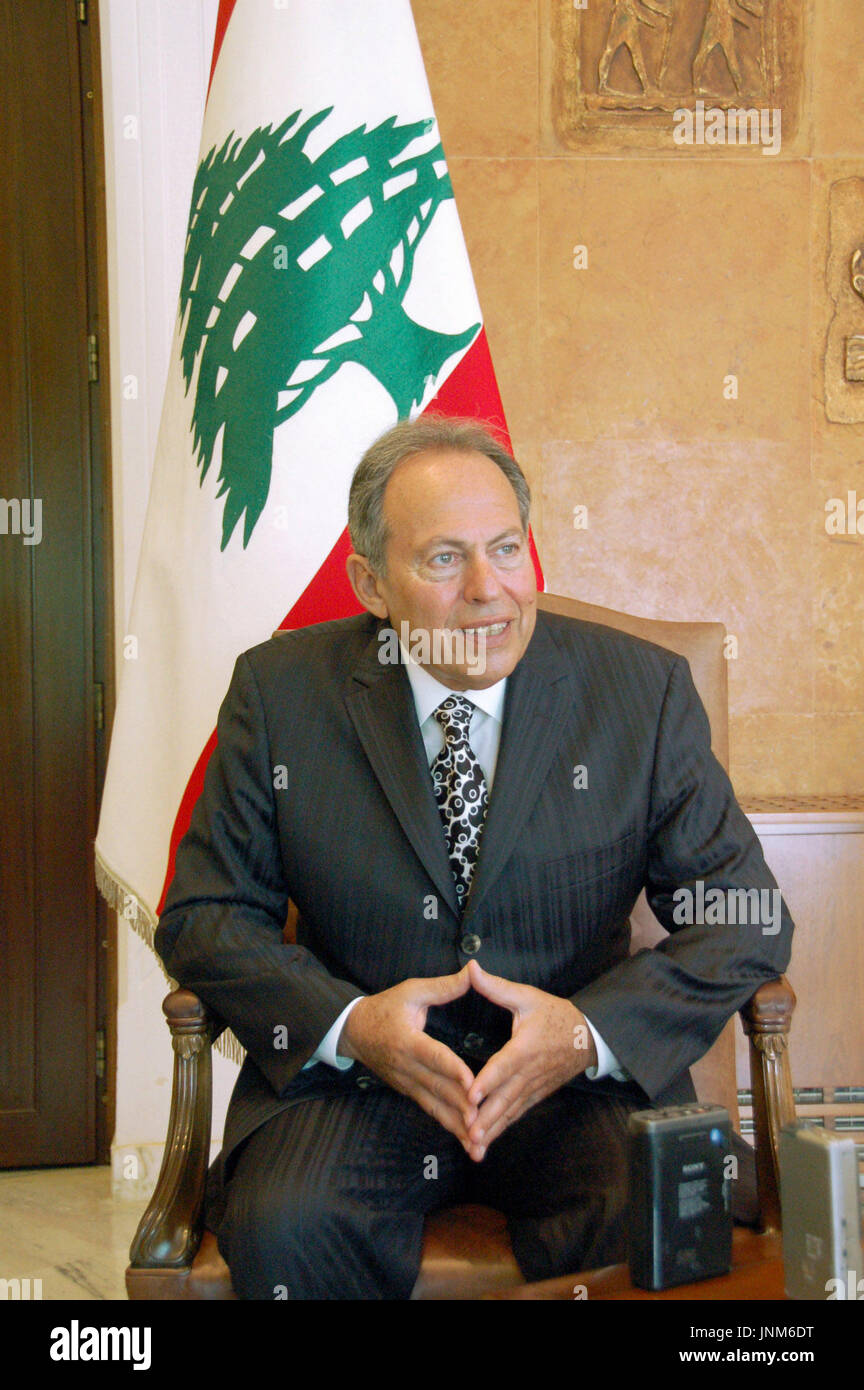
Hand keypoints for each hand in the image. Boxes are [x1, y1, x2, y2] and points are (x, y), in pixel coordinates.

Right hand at [339, 966, 477, 1147]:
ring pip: (434, 1106)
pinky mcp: (408, 1091)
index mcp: (407, 1040)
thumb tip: (472, 973)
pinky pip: (430, 1109)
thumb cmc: (385, 1007)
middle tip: (484, 1122)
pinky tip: (465, 1138)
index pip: (433, 1056)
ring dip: (456, 1124)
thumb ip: (443, 987)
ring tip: (477, 1142)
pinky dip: (447, 1125)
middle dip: (460, 1106)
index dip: (452, 1070)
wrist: (353, 1031)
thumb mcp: (411, 991)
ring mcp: (405, 1082)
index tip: (472, 1083)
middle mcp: (406, 1066)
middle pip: (436, 1088)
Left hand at [463, 960, 597, 1161]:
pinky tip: (486, 1142)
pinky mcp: (535, 1096)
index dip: (488, 1081)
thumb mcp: (527, 996)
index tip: (472, 1096)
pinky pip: (516, 1114)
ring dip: (493, 1130)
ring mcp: (533, 1087)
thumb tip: (471, 969)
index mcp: (525, 1047)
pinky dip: (502, 1129)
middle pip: (506, 1097)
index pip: (504, 1065)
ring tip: (474, 1147)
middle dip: (487, 1118)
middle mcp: (529, 1072)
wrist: (588, 1037)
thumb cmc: (554, 1015)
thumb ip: (496, 987)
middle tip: (469, 1134)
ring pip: (510, 1111)